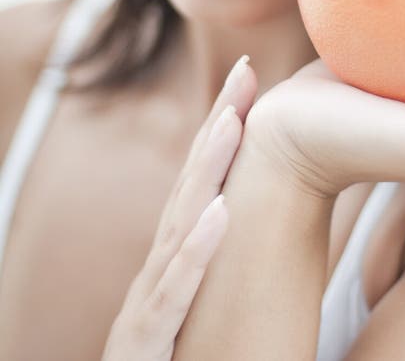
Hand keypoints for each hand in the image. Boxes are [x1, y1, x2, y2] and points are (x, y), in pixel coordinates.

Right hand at [102, 56, 257, 360]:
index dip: (226, 125)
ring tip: (234, 120)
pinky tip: (220, 214)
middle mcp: (161, 267)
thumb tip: (258, 212)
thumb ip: (227, 260)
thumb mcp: (207, 301)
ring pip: (179, 226)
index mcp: (179, 255)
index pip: (205, 178)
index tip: (252, 77)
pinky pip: (172, 295)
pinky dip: (195, 254)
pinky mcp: (146, 344)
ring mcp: (150, 301)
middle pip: (191, 184)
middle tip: (246, 70)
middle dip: (220, 124)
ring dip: (207, 170)